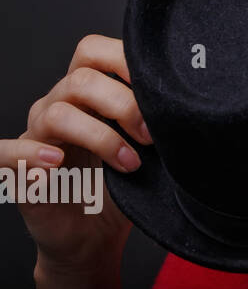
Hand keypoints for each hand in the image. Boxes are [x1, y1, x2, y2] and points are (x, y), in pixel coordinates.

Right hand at [7, 34, 148, 288]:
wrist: (96, 237)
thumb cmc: (125, 187)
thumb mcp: (148, 149)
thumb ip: (156, 121)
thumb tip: (189, 104)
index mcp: (89, 93)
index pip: (93, 52)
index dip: (123, 60)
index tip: (160, 87)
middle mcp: (59, 106)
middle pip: (81, 79)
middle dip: (124, 104)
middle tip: (151, 136)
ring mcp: (37, 136)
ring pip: (58, 113)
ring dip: (101, 137)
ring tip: (130, 164)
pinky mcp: (18, 170)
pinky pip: (6, 151)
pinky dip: (29, 152)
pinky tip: (56, 162)